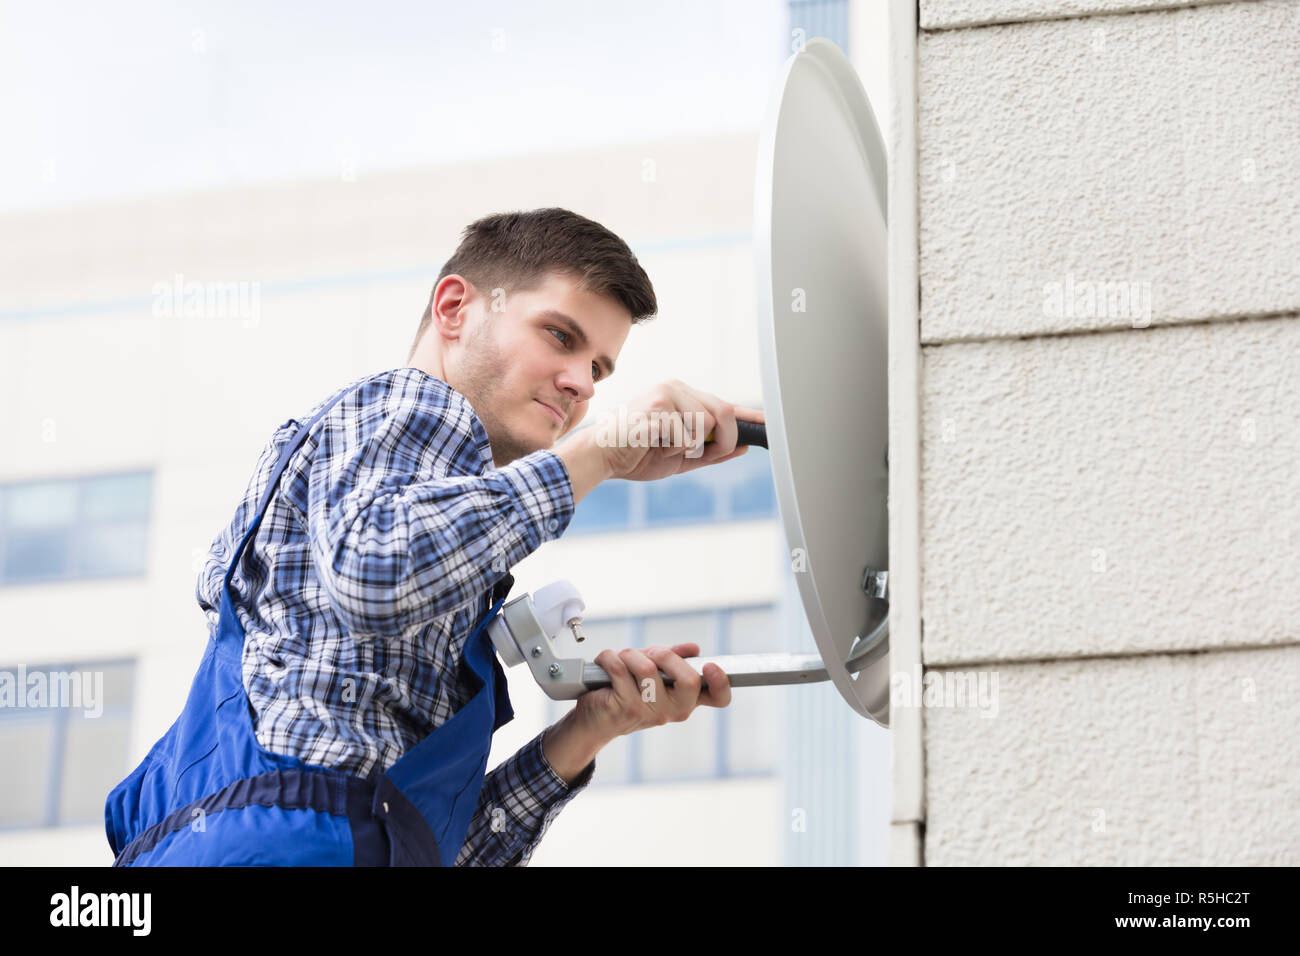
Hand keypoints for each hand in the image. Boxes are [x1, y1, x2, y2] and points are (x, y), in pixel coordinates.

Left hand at [573, 643, 732, 742]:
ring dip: (629, 654)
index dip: (721, 682)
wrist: (595, 718)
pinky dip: (608, 657)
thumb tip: (693, 648)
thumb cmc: (626, 690)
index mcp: (686, 699)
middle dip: (665, 655)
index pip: (718, 697)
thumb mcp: (653, 671)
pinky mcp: (625, 709)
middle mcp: (674, 710)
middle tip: (649, 654)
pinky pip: (619, 669)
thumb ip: (673, 658)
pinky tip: (605, 662)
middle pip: (688, 679)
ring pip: (647, 668)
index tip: (710, 667)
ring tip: (621, 659)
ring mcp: (650, 712)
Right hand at [591, 379, 764, 481]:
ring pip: (708, 423)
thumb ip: (710, 451)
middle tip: (700, 452)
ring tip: (666, 446)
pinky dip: (676, 447)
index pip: (723, 405)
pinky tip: (654, 443)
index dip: (748, 416)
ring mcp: (667, 393)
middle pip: (725, 411)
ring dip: (692, 446)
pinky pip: (688, 433)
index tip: (769, 423)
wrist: (603, 457)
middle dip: (722, 440)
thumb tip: (741, 448)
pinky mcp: (658, 404)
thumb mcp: (681, 456)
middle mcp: (677, 388)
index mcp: (682, 397)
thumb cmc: (637, 454)